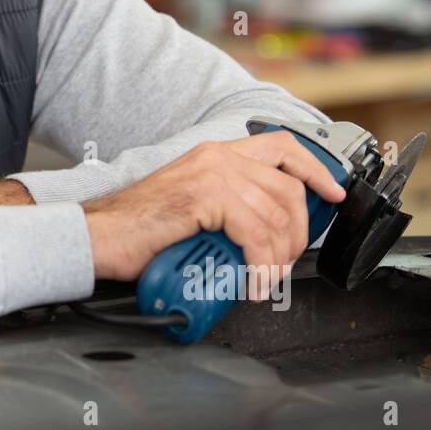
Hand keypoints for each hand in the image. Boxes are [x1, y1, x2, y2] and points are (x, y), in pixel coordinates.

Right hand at [83, 130, 346, 290]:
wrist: (97, 237)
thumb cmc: (138, 231)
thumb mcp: (193, 211)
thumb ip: (228, 208)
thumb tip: (268, 236)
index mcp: (215, 155)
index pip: (282, 147)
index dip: (315, 169)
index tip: (333, 194)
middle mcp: (217, 157)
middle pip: (288, 189)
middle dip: (298, 234)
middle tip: (282, 265)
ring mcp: (211, 173)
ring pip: (276, 215)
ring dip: (278, 258)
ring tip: (262, 281)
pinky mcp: (203, 196)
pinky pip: (255, 233)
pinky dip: (260, 264)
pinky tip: (249, 282)